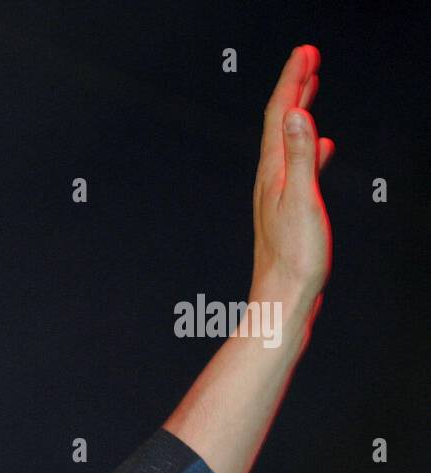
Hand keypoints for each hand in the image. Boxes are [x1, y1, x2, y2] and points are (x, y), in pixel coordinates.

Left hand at [251, 45, 334, 302]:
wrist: (283, 300)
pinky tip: (324, 147)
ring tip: (311, 90)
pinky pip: (300, 166)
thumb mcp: (302, 200)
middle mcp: (269, 180)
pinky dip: (312, 148)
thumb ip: (301, 156)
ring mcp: (278, 195)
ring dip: (300, 113)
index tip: (306, 51)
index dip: (292, 80)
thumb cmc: (294, 258)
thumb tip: (294, 114)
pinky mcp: (289, 210)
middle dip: (294, 87)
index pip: (278, 115)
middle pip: (279, 124)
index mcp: (272, 173)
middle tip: (308, 57)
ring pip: (289, 142)